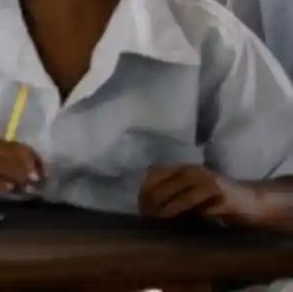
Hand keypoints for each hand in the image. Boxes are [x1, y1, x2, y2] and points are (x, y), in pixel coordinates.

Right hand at [0, 135, 42, 195]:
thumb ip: (1, 156)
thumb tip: (31, 167)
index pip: (15, 146)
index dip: (32, 158)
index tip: (42, 170)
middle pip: (12, 157)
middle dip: (29, 170)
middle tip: (39, 182)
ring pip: (4, 168)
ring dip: (20, 179)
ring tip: (29, 188)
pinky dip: (3, 185)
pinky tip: (11, 189)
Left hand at [139, 166, 260, 223]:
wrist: (252, 200)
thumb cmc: (216, 199)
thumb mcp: (190, 192)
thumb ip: (171, 194)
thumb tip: (145, 208)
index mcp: (183, 168)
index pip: (153, 174)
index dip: (144, 191)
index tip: (140, 207)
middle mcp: (193, 171)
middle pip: (163, 185)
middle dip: (152, 203)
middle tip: (147, 218)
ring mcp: (208, 182)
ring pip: (180, 196)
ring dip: (167, 211)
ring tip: (159, 222)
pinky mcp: (221, 196)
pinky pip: (200, 207)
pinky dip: (188, 215)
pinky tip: (180, 224)